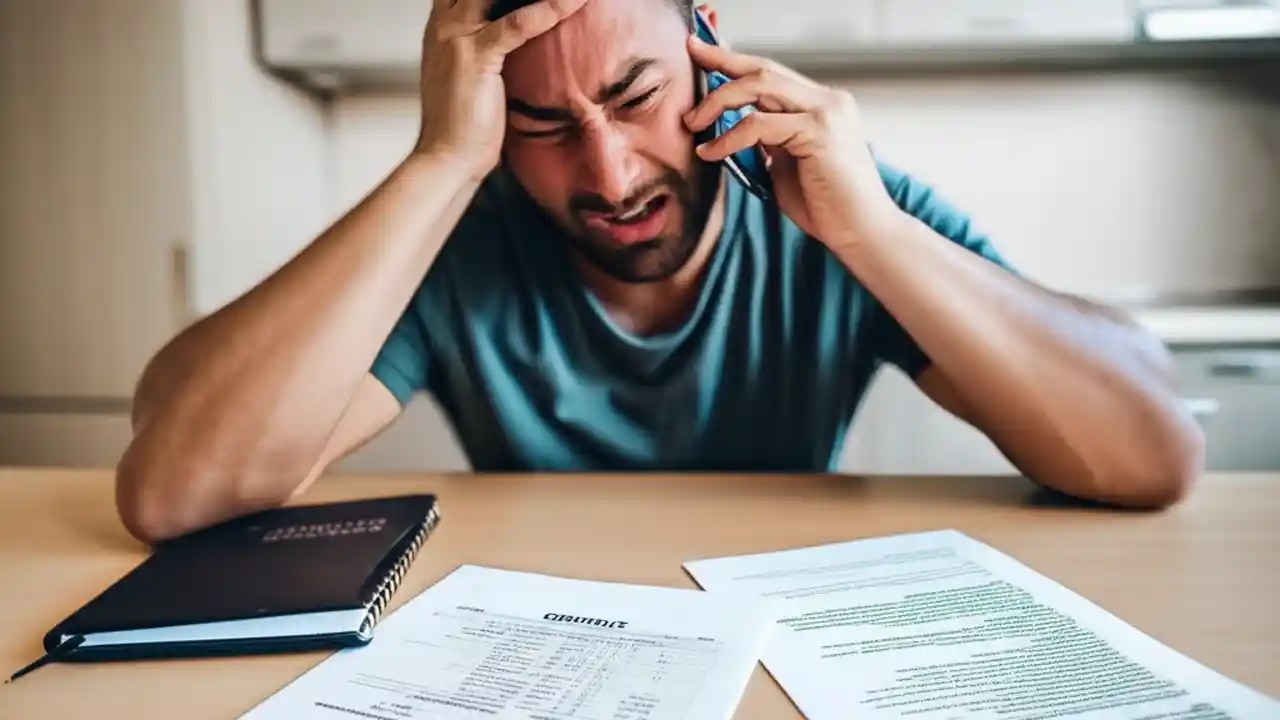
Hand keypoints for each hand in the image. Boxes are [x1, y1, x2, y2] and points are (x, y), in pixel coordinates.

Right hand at [414, 0, 588, 177]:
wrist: (447, 159)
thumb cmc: (465, 127)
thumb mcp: (474, 77)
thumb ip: (489, 52)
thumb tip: (525, 45)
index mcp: (441, 28)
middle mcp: (443, 25)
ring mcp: (455, 38)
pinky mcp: (474, 57)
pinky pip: (516, 25)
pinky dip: (548, 11)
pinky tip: (573, 2)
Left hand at [683, 35, 903, 249]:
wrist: (862, 232)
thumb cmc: (825, 206)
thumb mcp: (787, 163)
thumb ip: (767, 139)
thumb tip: (733, 124)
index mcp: (822, 105)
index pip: (772, 73)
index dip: (735, 60)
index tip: (703, 52)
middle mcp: (828, 100)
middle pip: (764, 69)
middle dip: (722, 61)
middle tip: (691, 56)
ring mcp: (827, 112)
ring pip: (760, 85)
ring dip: (719, 101)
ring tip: (693, 122)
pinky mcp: (819, 131)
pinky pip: (759, 124)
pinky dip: (729, 137)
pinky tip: (711, 151)